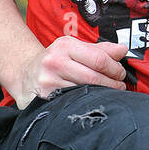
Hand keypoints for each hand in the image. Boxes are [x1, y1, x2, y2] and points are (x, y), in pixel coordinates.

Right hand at [14, 37, 128, 108]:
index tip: (121, 74)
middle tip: (119, 87)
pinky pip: (73, 104)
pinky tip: (91, 102)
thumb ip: (100, 50)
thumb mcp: (75, 49)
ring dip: (102, 95)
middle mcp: (55, 62)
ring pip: (85, 92)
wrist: (25, 74)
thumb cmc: (56, 61)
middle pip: (94, 78)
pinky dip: (86, 103)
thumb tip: (123, 50)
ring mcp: (48, 82)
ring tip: (108, 94)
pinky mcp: (44, 99)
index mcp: (65, 46)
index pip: (99, 59)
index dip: (115, 69)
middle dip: (112, 84)